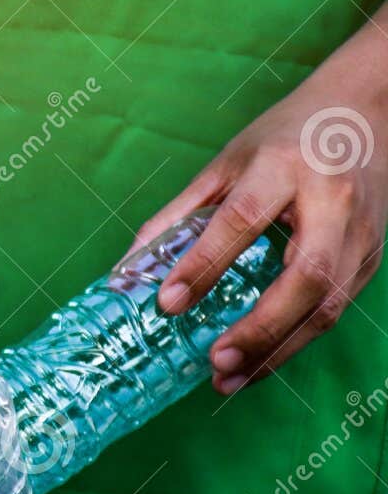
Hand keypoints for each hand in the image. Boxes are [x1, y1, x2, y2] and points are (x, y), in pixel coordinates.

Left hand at [129, 82, 387, 393]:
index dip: (204, 264)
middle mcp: (333, 200)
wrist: (366, 112)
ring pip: (329, 304)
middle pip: (305, 275)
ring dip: (279, 351)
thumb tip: (129, 272)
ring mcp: (361, 232)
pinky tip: (259, 363)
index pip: (242, 219)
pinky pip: (336, 309)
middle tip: (213, 363)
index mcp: (285, 166)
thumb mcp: (225, 164)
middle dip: (259, 327)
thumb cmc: (285, 137)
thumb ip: (178, 216)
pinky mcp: (372, 257)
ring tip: (229, 380)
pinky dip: (295, 342)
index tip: (167, 303)